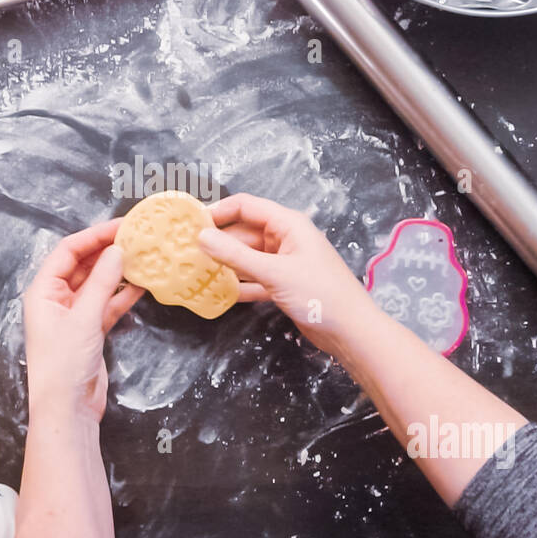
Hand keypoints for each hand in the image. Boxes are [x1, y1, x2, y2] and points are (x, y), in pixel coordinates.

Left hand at [22, 220, 143, 422]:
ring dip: (118, 272)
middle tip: (137, 237)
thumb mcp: (84, 318)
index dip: (95, 235)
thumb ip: (103, 283)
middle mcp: (55, 299)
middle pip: (83, 264)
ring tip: (143, 256)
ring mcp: (73, 315)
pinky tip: (142, 284)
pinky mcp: (89, 330)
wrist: (67, 410)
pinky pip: (107, 304)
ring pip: (98, 283)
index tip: (121, 225)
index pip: (68, 251)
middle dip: (108, 251)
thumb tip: (118, 251)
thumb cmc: (63, 365)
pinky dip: (122, 295)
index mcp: (43, 291)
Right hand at [199, 193, 377, 358]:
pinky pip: (254, 278)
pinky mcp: (283, 285)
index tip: (190, 222)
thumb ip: (236, 256)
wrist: (351, 331)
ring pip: (247, 258)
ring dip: (225, 265)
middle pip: (243, 233)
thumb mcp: (275, 273)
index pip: (245, 206)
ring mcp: (284, 263)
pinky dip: (239, 284)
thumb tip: (202, 237)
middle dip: (218, 242)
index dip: (218, 211)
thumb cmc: (320, 294)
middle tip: (186, 252)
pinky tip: (218, 292)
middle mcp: (285, 239)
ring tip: (195, 271)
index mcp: (288, 224)